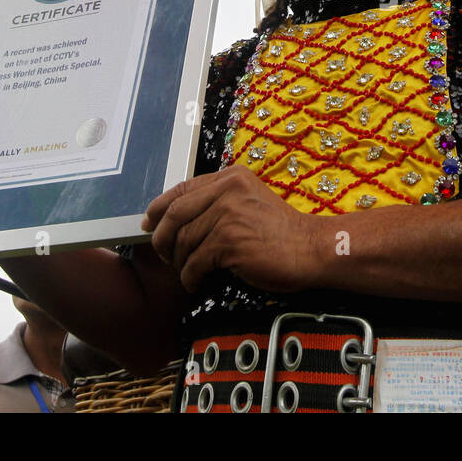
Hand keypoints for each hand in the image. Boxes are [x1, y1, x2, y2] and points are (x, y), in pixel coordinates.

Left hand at [142, 166, 326, 293]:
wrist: (313, 249)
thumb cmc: (282, 233)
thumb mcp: (249, 203)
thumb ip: (219, 203)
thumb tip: (176, 221)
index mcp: (231, 177)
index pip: (181, 188)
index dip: (159, 207)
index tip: (149, 224)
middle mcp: (227, 190)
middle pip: (174, 214)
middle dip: (162, 239)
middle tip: (165, 256)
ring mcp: (228, 215)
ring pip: (182, 242)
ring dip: (180, 263)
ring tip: (190, 273)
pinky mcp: (229, 241)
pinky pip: (194, 263)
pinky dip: (191, 277)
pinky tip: (199, 283)